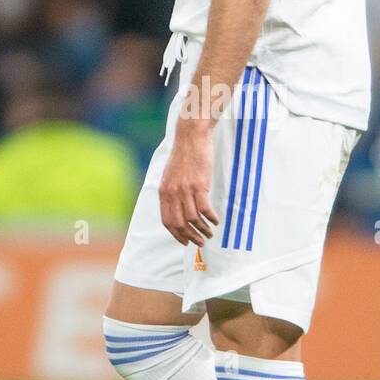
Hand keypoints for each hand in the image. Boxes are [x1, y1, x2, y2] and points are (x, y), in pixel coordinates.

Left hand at [160, 119, 218, 245]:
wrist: (191, 136)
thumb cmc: (184, 154)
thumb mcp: (171, 174)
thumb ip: (172, 191)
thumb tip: (177, 207)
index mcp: (164, 191)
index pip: (167, 220)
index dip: (176, 234)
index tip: (185, 242)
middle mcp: (172, 193)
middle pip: (179, 224)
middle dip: (190, 237)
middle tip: (200, 242)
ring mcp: (185, 189)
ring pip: (192, 219)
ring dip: (202, 230)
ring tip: (210, 233)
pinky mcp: (199, 185)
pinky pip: (204, 209)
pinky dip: (210, 218)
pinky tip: (216, 220)